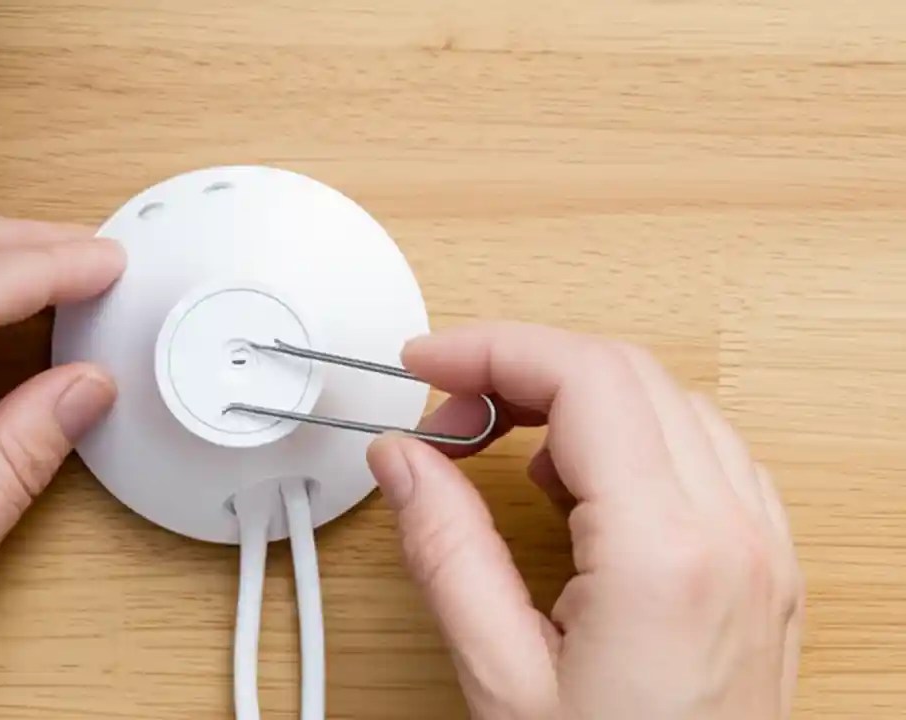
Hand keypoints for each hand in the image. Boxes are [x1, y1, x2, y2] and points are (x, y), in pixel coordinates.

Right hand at [368, 322, 802, 719]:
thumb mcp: (500, 678)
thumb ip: (445, 548)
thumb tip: (404, 459)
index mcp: (667, 556)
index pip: (585, 379)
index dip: (492, 349)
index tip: (425, 363)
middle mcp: (734, 536)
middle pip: (628, 374)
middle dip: (523, 367)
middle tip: (446, 410)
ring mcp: (763, 550)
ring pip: (671, 401)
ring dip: (577, 399)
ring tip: (502, 449)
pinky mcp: (765, 568)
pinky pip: (704, 452)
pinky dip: (629, 437)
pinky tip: (579, 485)